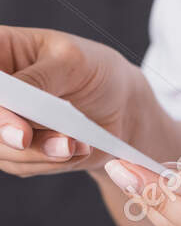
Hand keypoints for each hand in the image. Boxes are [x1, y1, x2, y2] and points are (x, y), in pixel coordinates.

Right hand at [0, 26, 138, 173]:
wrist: (122, 105)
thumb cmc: (93, 70)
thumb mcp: (71, 62)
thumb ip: (40, 79)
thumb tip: (13, 106)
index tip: (4, 110)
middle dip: (1, 130)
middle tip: (25, 137)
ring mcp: (1, 121)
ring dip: (35, 150)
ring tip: (72, 142)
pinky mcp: (14, 149)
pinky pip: (19, 163)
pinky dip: (48, 160)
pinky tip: (76, 148)